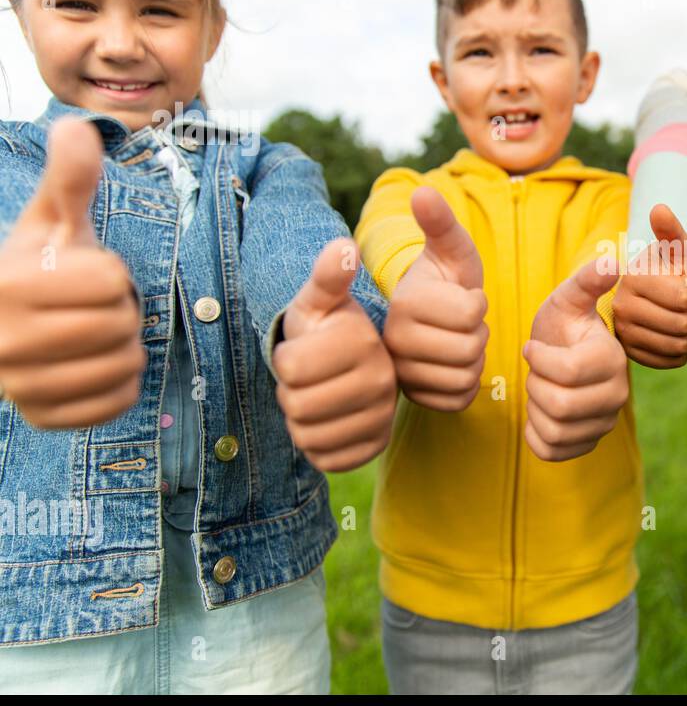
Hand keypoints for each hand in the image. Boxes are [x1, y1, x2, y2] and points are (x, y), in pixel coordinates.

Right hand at [0, 119, 144, 427]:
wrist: (0, 323)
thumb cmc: (34, 266)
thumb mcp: (49, 221)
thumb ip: (69, 179)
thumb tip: (75, 127)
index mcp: (7, 284)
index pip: (110, 282)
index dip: (110, 273)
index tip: (84, 274)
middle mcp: (4, 341)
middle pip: (120, 325)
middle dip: (120, 310)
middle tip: (94, 307)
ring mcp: (19, 386)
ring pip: (124, 365)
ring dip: (124, 346)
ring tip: (94, 333)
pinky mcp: (40, 418)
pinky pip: (117, 403)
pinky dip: (121, 383)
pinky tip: (94, 364)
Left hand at [274, 238, 397, 471]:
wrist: (349, 367)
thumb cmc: (325, 330)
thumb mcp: (319, 300)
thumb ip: (328, 276)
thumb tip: (344, 247)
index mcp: (367, 344)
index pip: (291, 367)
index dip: (284, 361)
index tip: (302, 350)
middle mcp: (384, 383)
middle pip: (297, 405)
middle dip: (289, 392)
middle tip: (305, 379)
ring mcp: (382, 418)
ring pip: (307, 435)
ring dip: (299, 420)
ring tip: (314, 397)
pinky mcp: (373, 447)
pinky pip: (324, 459)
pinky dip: (314, 445)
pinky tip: (324, 423)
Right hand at [382, 187, 488, 410]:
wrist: (431, 319)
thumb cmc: (446, 280)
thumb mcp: (450, 249)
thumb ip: (440, 222)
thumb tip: (422, 191)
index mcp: (404, 304)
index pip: (470, 313)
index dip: (477, 303)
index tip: (460, 295)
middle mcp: (394, 344)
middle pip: (471, 347)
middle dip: (477, 332)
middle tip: (460, 321)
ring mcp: (403, 376)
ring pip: (467, 375)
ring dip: (474, 358)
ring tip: (456, 340)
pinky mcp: (417, 400)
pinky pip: (460, 398)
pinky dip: (467, 383)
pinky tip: (453, 364)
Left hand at [524, 256, 627, 460]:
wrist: (561, 355)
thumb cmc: (561, 325)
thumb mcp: (568, 299)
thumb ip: (586, 281)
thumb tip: (609, 262)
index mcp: (612, 359)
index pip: (567, 373)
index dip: (539, 360)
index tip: (533, 347)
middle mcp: (616, 395)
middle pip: (560, 405)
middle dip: (536, 384)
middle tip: (537, 370)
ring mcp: (603, 422)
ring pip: (555, 430)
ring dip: (534, 407)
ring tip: (540, 387)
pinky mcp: (587, 443)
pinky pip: (551, 451)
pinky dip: (535, 432)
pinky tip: (538, 411)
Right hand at [612, 203, 686, 368]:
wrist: (659, 299)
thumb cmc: (675, 270)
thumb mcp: (678, 250)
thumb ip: (671, 231)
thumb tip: (659, 208)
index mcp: (633, 277)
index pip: (683, 296)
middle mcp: (621, 306)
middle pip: (681, 323)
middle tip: (684, 305)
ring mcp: (624, 333)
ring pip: (678, 344)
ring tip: (680, 319)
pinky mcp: (633, 355)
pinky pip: (672, 361)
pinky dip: (681, 351)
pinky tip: (675, 336)